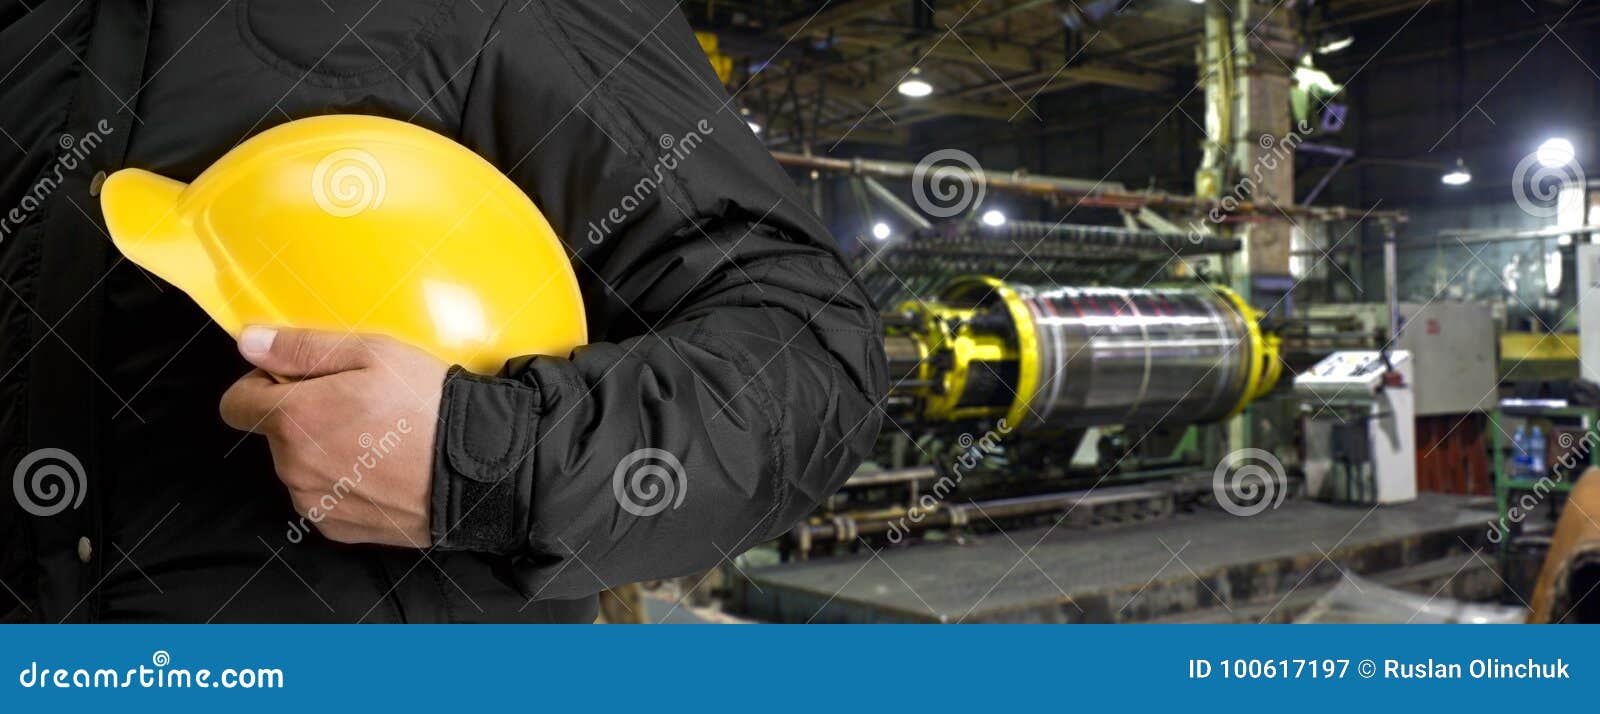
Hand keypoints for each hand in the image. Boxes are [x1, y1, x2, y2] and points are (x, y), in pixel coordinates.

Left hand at [220, 326, 446, 547]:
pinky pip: (323, 498)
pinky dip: (344, 483)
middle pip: (274, 435)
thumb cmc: (428, 407)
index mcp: (293, 418)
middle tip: (359, 406)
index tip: (300, 382)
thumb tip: (248, 343)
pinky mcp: (337, 528)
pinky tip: (382, 470)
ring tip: (378, 440)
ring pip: (299, 468)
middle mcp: (293, 466)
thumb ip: (301, 347)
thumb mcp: (372, 353)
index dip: (263, 385)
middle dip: (304, 418)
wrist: (477, 471)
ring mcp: (314, 502)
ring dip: (324, 452)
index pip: (235, 404)